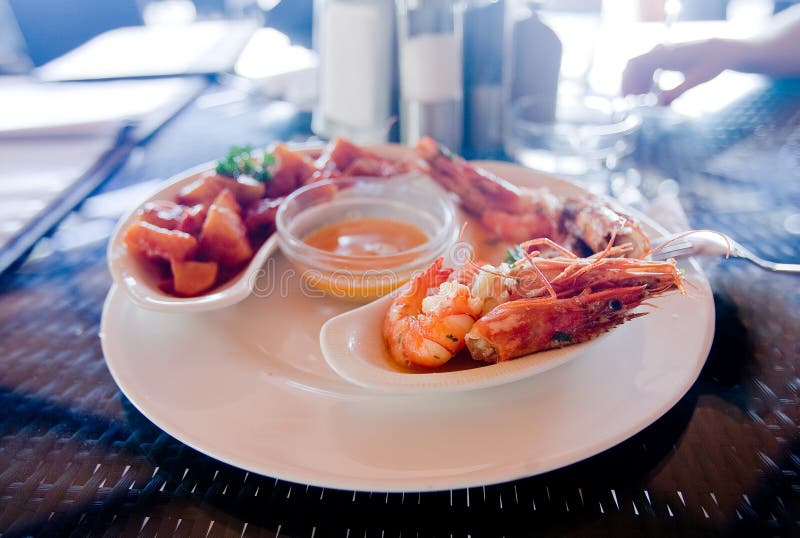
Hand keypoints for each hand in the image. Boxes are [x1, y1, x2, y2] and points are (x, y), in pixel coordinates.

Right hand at [622, 39, 745, 104]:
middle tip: (632, 102)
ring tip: (640, 100)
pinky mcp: (664, 57)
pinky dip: (643, 80)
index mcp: (666, 55)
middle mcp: (661, 52)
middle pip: (634, 66)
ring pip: (638, 68)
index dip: (628, 80)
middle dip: (629, 84)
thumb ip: (676, 92)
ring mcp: (661, 53)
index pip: (636, 64)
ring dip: (636, 83)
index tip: (628, 97)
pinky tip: (647, 93)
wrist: (720, 51)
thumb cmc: (711, 64)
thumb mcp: (696, 80)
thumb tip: (659, 105)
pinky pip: (646, 68)